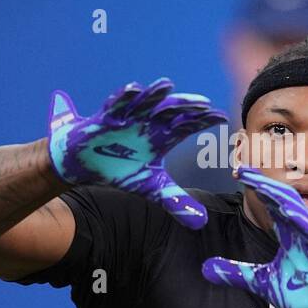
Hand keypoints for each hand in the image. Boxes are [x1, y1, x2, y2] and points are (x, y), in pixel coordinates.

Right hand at [47, 77, 226, 228]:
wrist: (86, 165)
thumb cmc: (121, 170)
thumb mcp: (151, 188)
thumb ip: (176, 201)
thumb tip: (201, 222)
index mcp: (163, 137)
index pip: (188, 126)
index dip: (203, 121)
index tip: (221, 118)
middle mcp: (149, 123)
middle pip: (172, 111)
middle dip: (186, 107)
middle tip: (204, 104)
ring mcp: (129, 117)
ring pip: (146, 103)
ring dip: (155, 94)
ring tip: (167, 85)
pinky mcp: (107, 116)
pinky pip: (116, 104)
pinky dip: (123, 97)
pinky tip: (133, 89)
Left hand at [200, 166, 307, 307]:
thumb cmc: (301, 297)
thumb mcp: (260, 282)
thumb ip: (236, 273)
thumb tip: (206, 268)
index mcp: (289, 234)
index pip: (271, 203)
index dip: (257, 187)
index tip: (238, 172)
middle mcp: (302, 232)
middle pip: (282, 199)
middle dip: (263, 183)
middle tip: (243, 168)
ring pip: (297, 209)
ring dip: (278, 195)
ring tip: (260, 182)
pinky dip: (301, 219)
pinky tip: (287, 209)